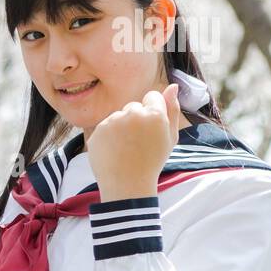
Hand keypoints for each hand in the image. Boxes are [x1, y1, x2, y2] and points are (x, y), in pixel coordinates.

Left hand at [88, 83, 181, 201]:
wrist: (127, 184)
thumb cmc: (153, 161)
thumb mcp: (170, 137)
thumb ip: (172, 110)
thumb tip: (173, 86)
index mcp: (154, 114)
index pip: (152, 96)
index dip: (153, 111)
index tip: (151, 127)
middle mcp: (132, 114)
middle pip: (133, 106)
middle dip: (136, 119)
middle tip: (139, 142)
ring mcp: (112, 121)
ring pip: (118, 116)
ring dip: (121, 128)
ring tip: (126, 149)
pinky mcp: (97, 130)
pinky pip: (105, 127)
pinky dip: (108, 137)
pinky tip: (114, 151)